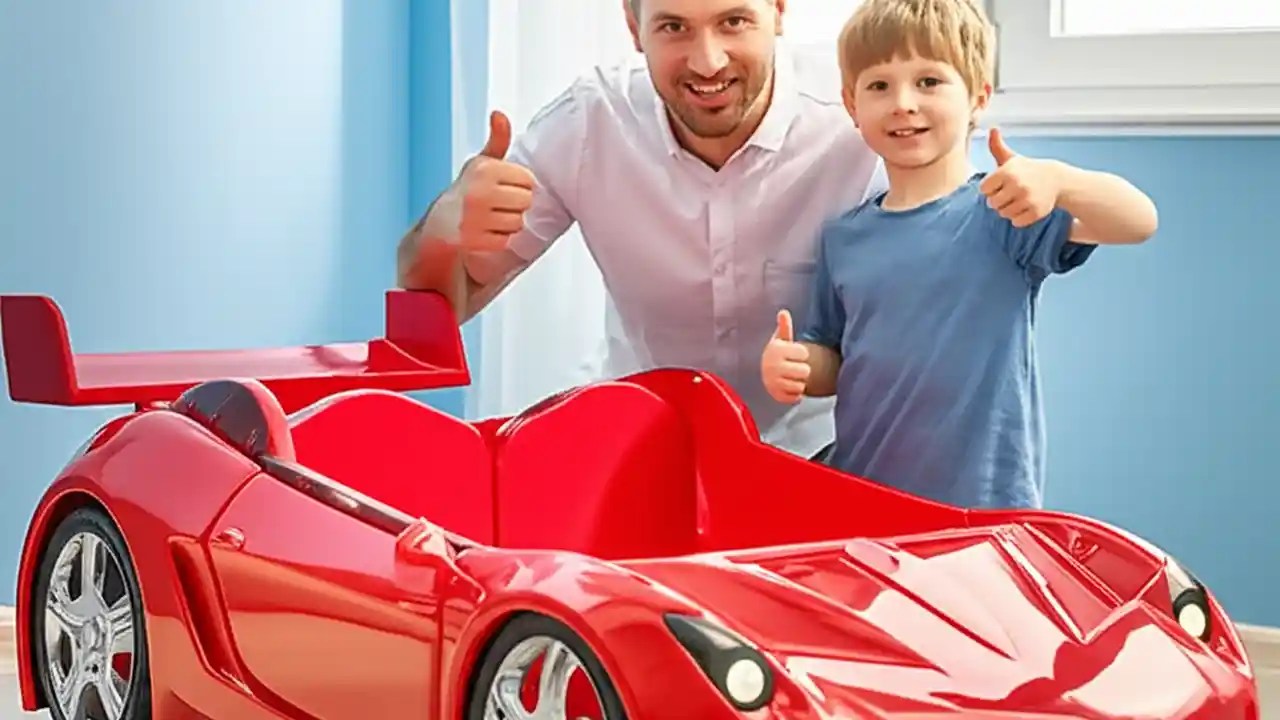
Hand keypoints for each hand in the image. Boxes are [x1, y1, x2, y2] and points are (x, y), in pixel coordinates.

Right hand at [454, 110, 537, 250]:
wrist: (437, 226)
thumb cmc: (467, 192)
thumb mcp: (480, 163)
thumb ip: (497, 140)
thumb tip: (499, 114)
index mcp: (483, 169)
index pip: (528, 180)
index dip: (519, 185)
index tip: (503, 187)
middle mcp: (478, 192)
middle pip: (526, 202)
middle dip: (516, 205)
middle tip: (498, 205)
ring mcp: (475, 218)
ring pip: (518, 223)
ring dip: (508, 224)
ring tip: (491, 218)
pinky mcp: (474, 241)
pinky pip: (506, 241)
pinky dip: (499, 240)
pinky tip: (484, 232)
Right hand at [761, 310, 810, 403]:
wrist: (768, 372)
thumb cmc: (780, 353)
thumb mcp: (782, 339)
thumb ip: (784, 326)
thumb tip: (783, 312)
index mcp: (775, 350)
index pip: (803, 353)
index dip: (803, 353)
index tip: (794, 353)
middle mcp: (771, 367)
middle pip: (805, 371)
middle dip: (804, 369)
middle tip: (795, 367)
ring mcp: (773, 383)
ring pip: (801, 385)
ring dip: (800, 382)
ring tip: (792, 377)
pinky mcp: (776, 396)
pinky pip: (796, 397)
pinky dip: (797, 394)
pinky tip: (791, 387)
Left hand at [979, 128, 1062, 227]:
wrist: (1056, 180)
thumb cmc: (1027, 170)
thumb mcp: (1011, 158)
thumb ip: (997, 146)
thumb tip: (992, 128)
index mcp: (1007, 172)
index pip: (984, 189)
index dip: (991, 188)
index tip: (1000, 184)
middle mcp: (1017, 185)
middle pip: (992, 204)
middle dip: (999, 200)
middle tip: (1010, 193)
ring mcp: (1027, 199)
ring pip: (1003, 214)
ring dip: (1008, 209)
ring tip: (1018, 199)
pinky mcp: (1036, 212)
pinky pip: (1016, 222)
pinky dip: (1019, 218)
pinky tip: (1026, 207)